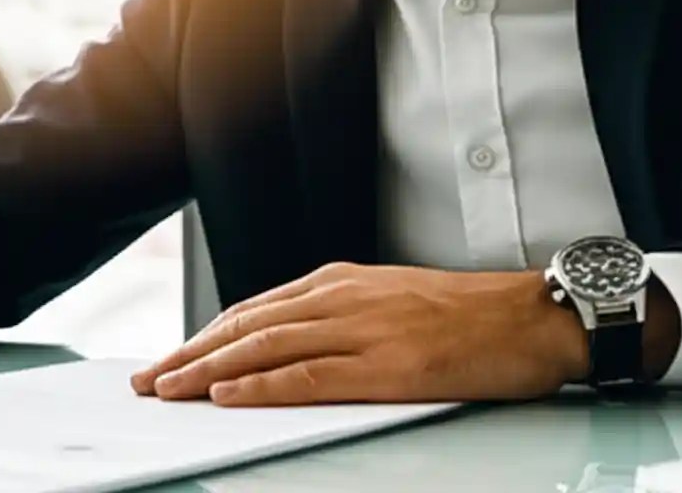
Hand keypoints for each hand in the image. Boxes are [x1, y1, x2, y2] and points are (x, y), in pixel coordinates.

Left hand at [130, 263, 589, 406]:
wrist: (532, 317)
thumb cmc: (467, 314)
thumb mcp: (389, 299)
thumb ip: (339, 316)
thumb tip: (288, 343)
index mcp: (340, 284)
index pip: (253, 310)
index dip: (206, 336)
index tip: (173, 357)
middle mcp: (341, 299)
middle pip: (246, 327)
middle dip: (190, 354)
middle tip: (149, 379)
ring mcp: (362, 330)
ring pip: (265, 349)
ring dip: (207, 371)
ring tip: (168, 390)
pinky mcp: (387, 365)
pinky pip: (309, 376)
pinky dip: (260, 387)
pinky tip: (227, 398)